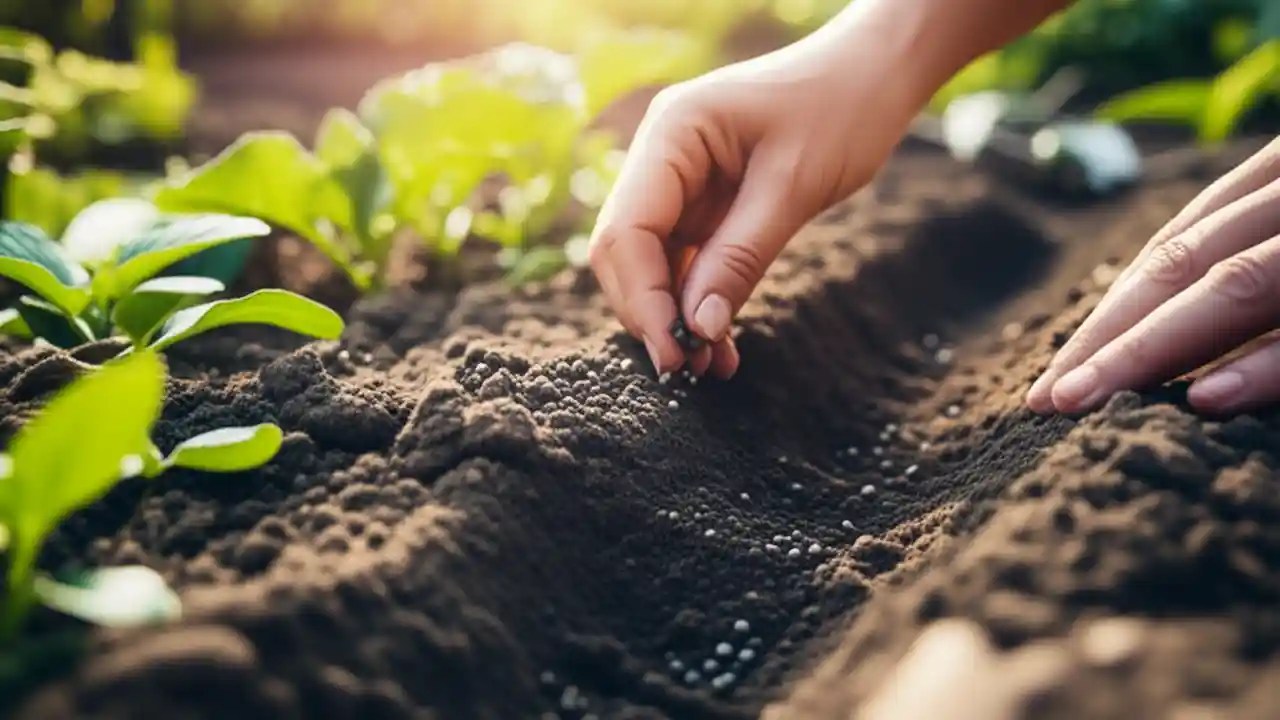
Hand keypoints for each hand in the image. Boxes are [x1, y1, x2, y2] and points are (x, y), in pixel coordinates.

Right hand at [587, 21, 924, 377]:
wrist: (877, 74)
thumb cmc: (842, 108)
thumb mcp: (794, 186)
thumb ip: (740, 258)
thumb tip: (697, 329)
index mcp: (671, 133)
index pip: (628, 230)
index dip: (642, 299)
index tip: (674, 353)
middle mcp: (662, 156)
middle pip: (625, 251)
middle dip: (650, 312)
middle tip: (687, 369)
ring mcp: (680, 181)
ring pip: (652, 263)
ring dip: (675, 316)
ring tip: (712, 367)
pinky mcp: (704, 204)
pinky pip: (686, 261)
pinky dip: (699, 302)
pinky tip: (721, 343)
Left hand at [1027, 137, 1279, 414]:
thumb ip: (1246, 267)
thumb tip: (1190, 343)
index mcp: (1278, 180)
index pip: (1182, 245)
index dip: (1114, 309)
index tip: (1057, 370)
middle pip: (1185, 264)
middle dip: (1106, 336)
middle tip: (1042, 399)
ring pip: (1233, 285)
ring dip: (1148, 348)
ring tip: (1079, 399)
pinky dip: (1263, 365)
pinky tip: (1206, 400)